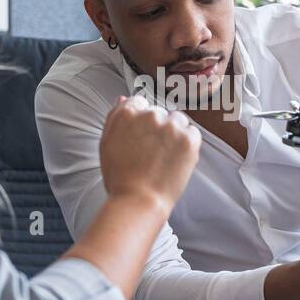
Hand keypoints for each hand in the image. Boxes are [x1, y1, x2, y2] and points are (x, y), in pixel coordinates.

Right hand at [99, 94, 200, 211]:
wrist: (138, 201)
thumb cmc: (120, 177)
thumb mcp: (107, 144)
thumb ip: (115, 118)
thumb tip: (123, 99)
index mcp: (128, 112)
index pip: (139, 103)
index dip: (140, 122)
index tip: (141, 138)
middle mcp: (150, 114)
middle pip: (159, 113)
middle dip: (157, 128)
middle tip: (151, 153)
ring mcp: (171, 126)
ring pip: (177, 121)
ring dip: (174, 133)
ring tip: (165, 156)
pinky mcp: (189, 138)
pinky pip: (192, 132)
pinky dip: (188, 143)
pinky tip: (176, 159)